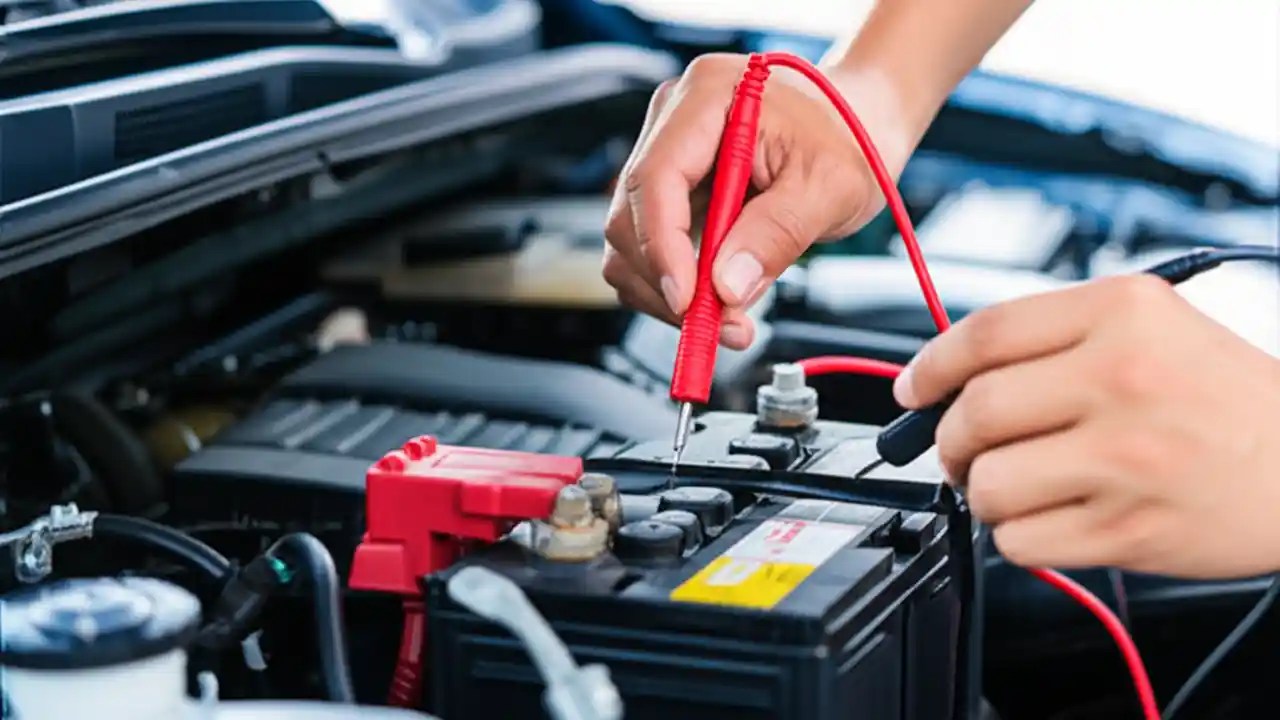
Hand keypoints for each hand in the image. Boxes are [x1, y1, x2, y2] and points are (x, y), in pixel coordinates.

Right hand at [604, 53, 905, 349]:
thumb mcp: (830, 187)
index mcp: (709, 96)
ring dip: (669, 293)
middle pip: (632, 216)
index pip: (656, 177)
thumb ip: (776, 234)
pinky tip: (719, 300)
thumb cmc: (849, 136)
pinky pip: (652, 249)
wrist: (860, 122)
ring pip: (632, 243)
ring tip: (728, 320)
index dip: (662, 247)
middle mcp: (674, 120)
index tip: (687, 300)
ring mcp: (668, 155)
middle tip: (721, 325)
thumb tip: (726, 287)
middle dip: (667, 282)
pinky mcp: (673, 190)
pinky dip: (679, 286)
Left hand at [893, 275, 1279, 578]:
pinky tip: (1050, 515)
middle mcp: (1122, 377)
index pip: (985, 334)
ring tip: (1011, 483)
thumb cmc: (1224, 397)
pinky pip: (1021, 539)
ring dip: (981, 490)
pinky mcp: (1130, 527)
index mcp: (1122, 312)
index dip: (930, 366)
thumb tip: (945, 376)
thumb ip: (1051, 339)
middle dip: (948, 438)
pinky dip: (1018, 534)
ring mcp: (1127, 457)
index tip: (912, 389)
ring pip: (987, 483)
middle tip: (960, 447)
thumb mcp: (1150, 327)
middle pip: (973, 413)